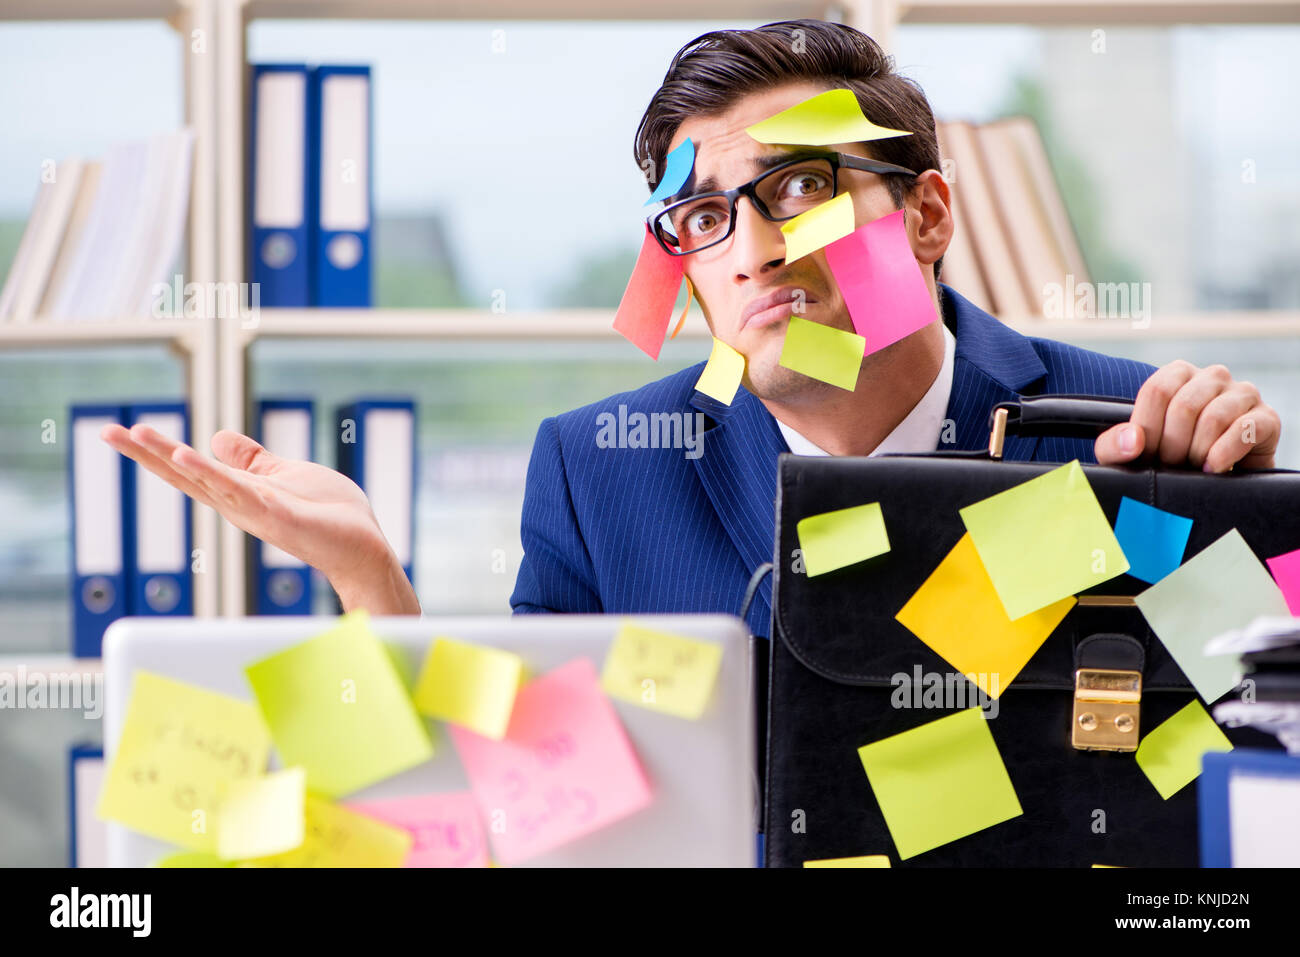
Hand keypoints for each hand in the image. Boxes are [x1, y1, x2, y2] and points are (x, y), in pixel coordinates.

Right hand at [100, 424, 419, 613]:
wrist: (363, 547)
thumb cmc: (329, 514)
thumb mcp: (282, 475)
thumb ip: (251, 460)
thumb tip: (217, 438)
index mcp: (238, 493)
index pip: (188, 470)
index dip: (154, 452)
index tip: (118, 431)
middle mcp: (239, 505)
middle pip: (186, 477)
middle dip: (147, 455)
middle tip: (108, 432)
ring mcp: (258, 512)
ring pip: (209, 482)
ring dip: (175, 460)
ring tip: (141, 435)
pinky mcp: (282, 516)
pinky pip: (245, 493)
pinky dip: (217, 475)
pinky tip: (193, 455)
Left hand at [1094, 360, 1279, 471]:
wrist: (1208, 484)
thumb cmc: (1165, 462)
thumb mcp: (1130, 455)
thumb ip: (1114, 446)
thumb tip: (1133, 440)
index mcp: (1177, 375)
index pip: (1157, 390)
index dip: (1149, 429)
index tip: (1149, 454)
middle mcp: (1212, 377)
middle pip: (1184, 405)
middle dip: (1172, 446)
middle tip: (1173, 465)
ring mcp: (1242, 394)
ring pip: (1214, 418)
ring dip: (1198, 452)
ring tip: (1193, 467)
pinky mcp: (1266, 418)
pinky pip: (1246, 429)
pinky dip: (1225, 453)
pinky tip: (1214, 468)